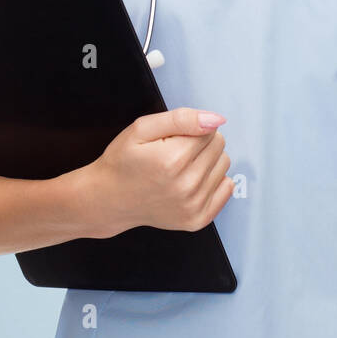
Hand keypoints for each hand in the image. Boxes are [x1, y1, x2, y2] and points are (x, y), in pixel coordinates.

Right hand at [77, 107, 233, 238]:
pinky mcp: (197, 219)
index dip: (190, 130)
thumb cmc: (123, 162)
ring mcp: (193, 206)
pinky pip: (227, 188)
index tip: (171, 140)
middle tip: (174, 153)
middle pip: (219, 146)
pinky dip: (213, 181)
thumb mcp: (142, 128)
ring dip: (206, 162)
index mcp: (172, 160)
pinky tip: (191, 182)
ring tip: (180, 168)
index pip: (209, 130)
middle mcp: (186, 186)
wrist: (109, 199)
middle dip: (200, 144)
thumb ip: (181, 118)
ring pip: (224, 165)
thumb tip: (216, 120)